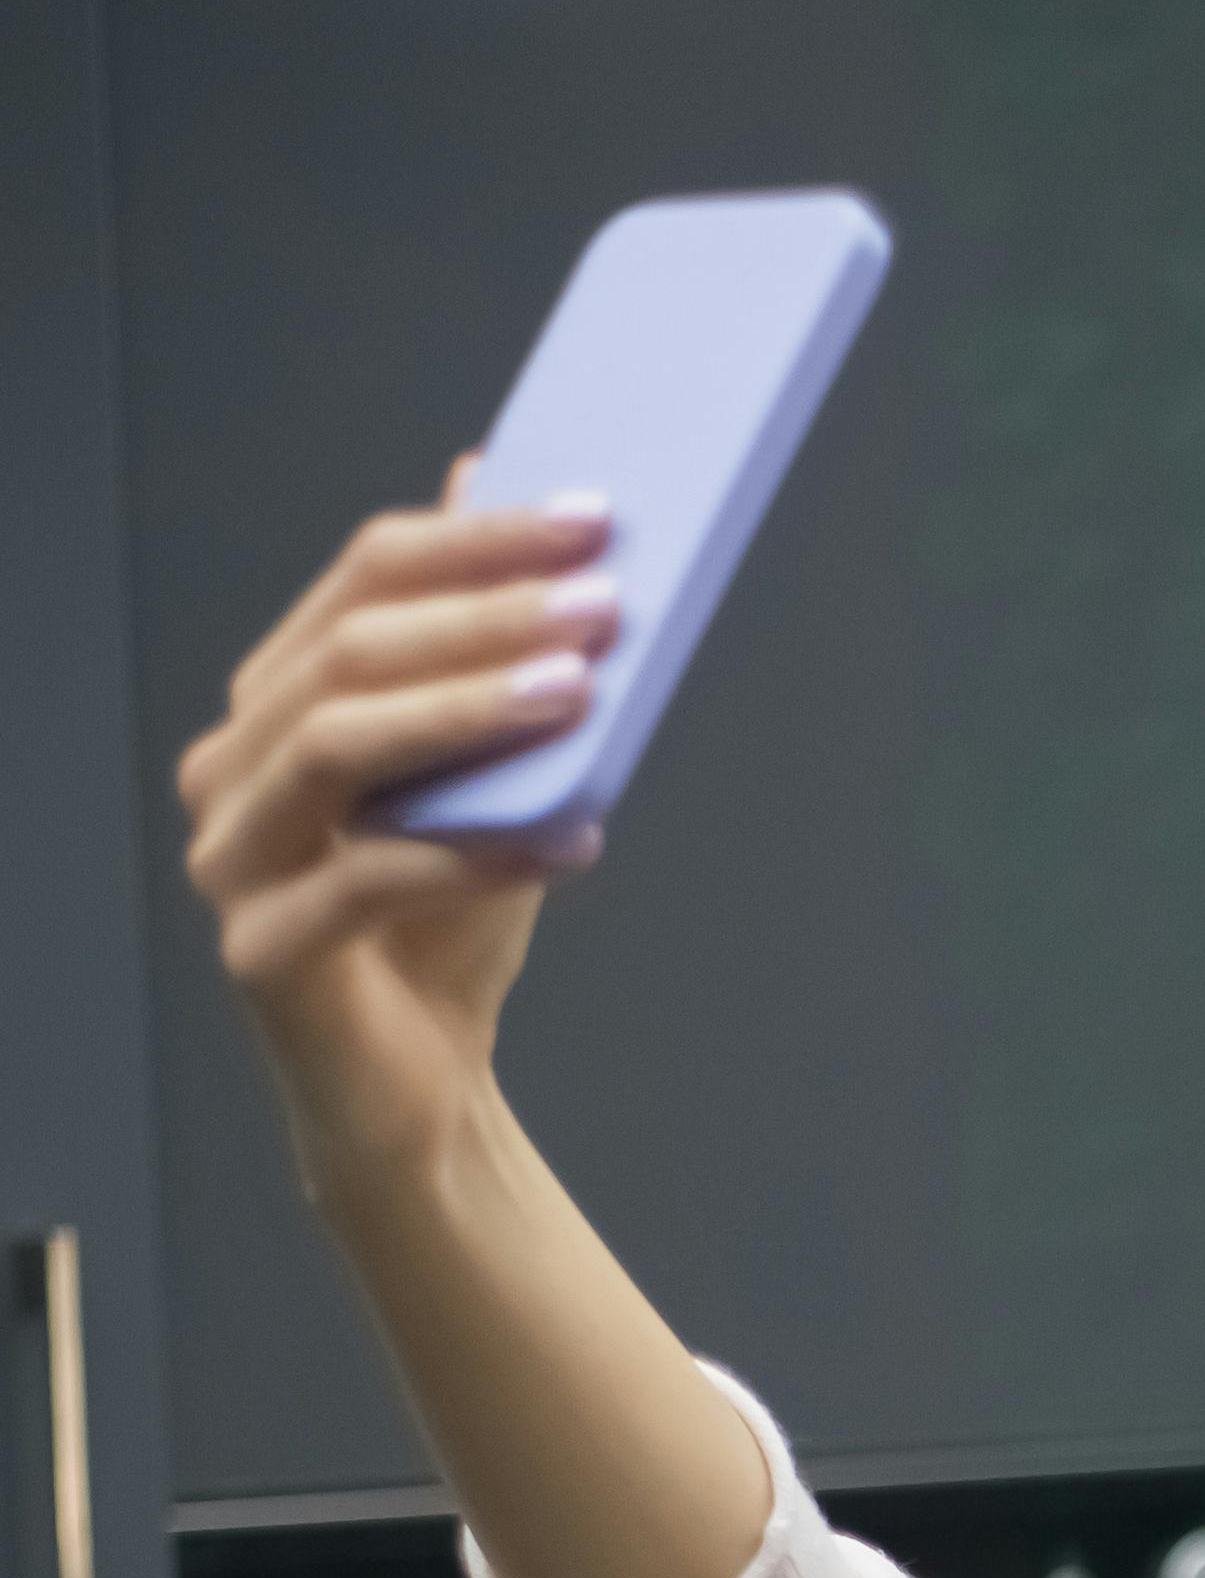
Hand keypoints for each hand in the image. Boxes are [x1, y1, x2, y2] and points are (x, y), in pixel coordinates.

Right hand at [177, 480, 619, 1200]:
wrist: (421, 1094)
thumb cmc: (449, 925)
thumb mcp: (487, 778)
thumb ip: (480, 651)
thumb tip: (489, 483)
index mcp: (277, 702)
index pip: (362, 581)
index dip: (475, 542)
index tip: (592, 522)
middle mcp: (230, 768)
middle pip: (347, 653)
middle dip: (482, 618)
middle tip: (600, 605)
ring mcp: (230, 860)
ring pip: (333, 745)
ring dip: (464, 711)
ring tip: (579, 695)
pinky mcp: (261, 954)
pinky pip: (363, 884)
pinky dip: (470, 856)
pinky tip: (567, 838)